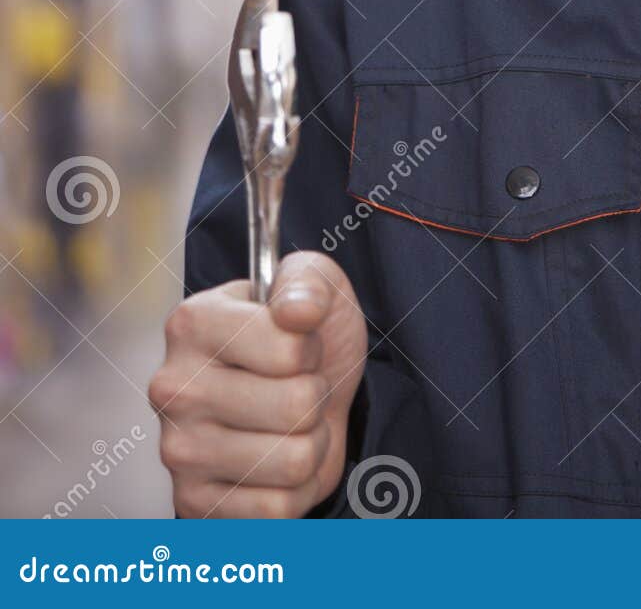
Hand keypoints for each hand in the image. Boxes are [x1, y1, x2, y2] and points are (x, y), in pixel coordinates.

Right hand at [149, 251, 366, 517]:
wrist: (301, 392)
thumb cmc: (302, 335)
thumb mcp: (314, 284)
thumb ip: (308, 283)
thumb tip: (296, 311)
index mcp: (193, 322)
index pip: (290, 349)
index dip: (311, 349)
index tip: (296, 343)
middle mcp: (173, 387)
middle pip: (296, 407)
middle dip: (315, 396)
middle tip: (294, 386)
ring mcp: (178, 451)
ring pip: (294, 460)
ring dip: (312, 443)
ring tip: (289, 423)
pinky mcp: (193, 504)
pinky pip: (279, 509)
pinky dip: (298, 488)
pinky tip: (276, 463)